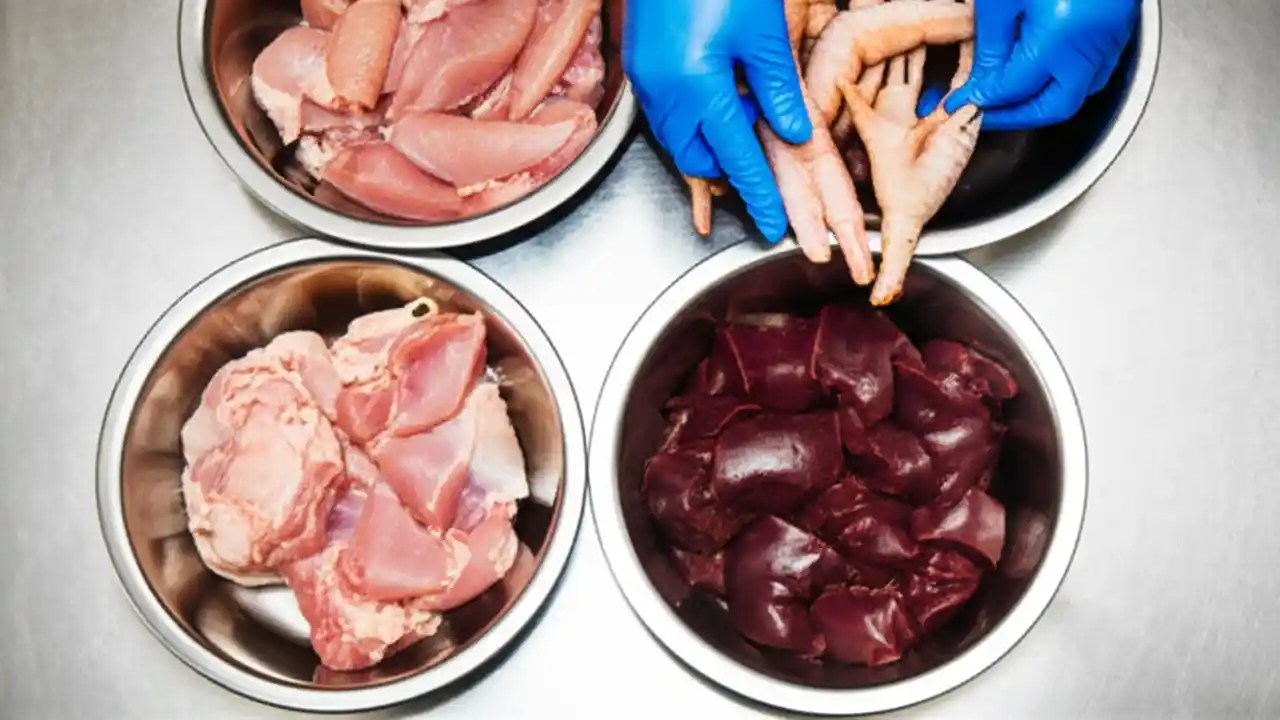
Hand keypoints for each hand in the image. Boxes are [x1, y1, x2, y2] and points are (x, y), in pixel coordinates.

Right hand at [623, 0, 812, 240]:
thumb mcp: (762, 31)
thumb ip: (778, 87)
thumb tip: (793, 132)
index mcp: (697, 87)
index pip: (735, 157)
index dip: (758, 193)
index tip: (772, 223)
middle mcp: (664, 91)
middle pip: (697, 158)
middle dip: (727, 174)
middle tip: (760, 179)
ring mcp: (647, 78)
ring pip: (678, 138)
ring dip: (708, 148)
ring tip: (741, 139)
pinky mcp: (640, 62)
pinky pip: (666, 113)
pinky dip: (692, 122)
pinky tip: (714, 106)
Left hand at [920, 0, 1139, 130]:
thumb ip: (992, 42)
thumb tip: (978, 81)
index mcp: (1059, 37)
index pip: (1012, 88)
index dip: (981, 98)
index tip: (958, 102)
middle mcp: (1092, 44)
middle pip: (1055, 105)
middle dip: (1016, 115)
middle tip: (984, 111)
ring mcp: (1112, 34)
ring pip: (1081, 89)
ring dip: (1044, 99)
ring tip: (1008, 94)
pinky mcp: (1120, 21)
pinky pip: (1096, 65)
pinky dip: (1067, 76)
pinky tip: (1041, 68)